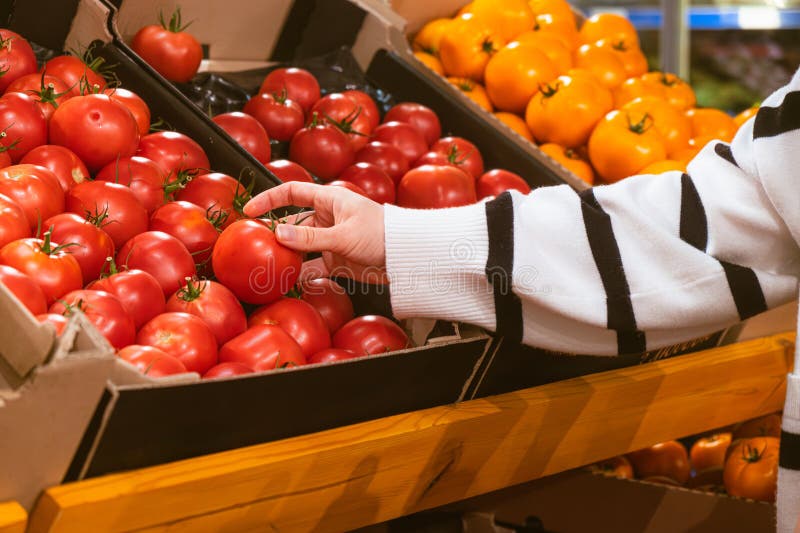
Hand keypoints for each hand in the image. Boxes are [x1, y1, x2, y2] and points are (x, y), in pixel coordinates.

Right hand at [243, 182, 386, 283]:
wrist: (407, 256)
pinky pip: (312, 268)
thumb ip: (310, 237)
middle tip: (255, 245)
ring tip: (268, 266)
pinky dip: (300, 275)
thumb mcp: (344, 235)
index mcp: (329, 200)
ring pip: (300, 247)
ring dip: (286, 256)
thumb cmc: (383, 233)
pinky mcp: (336, 261)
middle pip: (292, 223)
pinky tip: (289, 282)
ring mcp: (330, 240)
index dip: (270, 199)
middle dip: (274, 233)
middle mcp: (327, 218)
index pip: (292, 192)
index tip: (250, 210)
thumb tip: (278, 234)